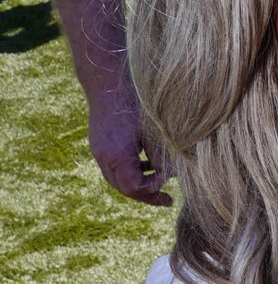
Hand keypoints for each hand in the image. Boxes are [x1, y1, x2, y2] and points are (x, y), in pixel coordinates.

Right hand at [88, 79, 172, 205]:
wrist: (107, 83)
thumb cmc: (134, 103)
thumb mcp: (154, 129)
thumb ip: (161, 154)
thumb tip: (172, 174)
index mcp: (117, 155)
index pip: (133, 187)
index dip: (153, 189)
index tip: (168, 179)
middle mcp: (104, 157)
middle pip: (124, 189)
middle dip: (147, 196)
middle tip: (168, 201)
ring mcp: (99, 152)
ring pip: (117, 181)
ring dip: (139, 186)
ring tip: (160, 185)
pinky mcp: (100, 146)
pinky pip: (115, 169)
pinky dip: (132, 173)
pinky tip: (149, 167)